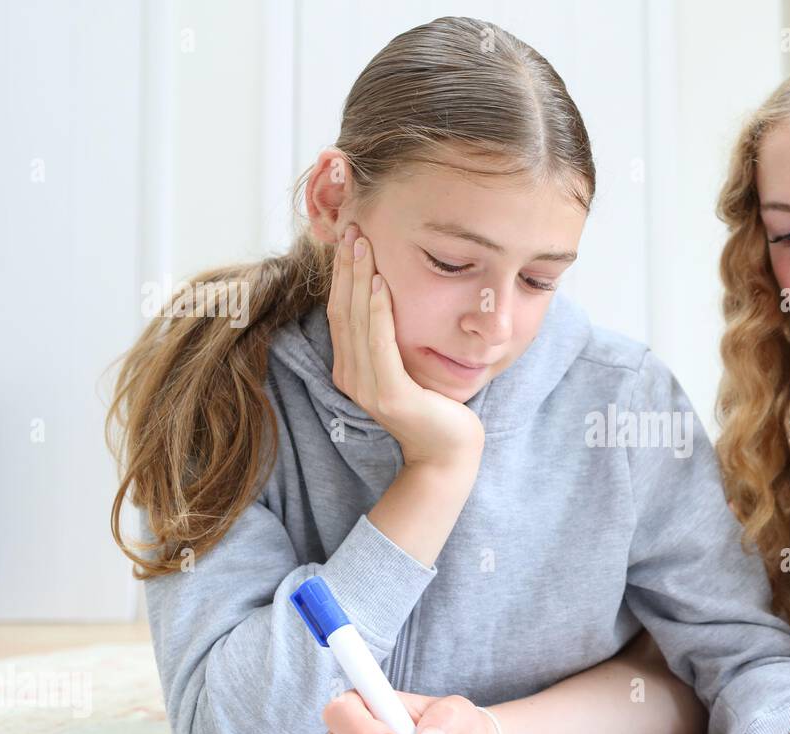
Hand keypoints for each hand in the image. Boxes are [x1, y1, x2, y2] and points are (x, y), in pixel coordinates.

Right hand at [328, 223, 484, 468]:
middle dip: (346, 265)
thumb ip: (393, 338)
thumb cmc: (436, 406)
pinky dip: (379, 310)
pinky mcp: (389, 394)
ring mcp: (366, 387)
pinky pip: (380, 343)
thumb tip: (391, 294)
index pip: (340, 310)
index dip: (341, 272)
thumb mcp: (408, 364)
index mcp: (350, 367)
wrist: (449, 453)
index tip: (349, 235)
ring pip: (356, 320)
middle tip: (352, 225)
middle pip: (342, 309)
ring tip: (363, 243)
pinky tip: (382, 282)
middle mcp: (350, 376)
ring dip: (359, 277)